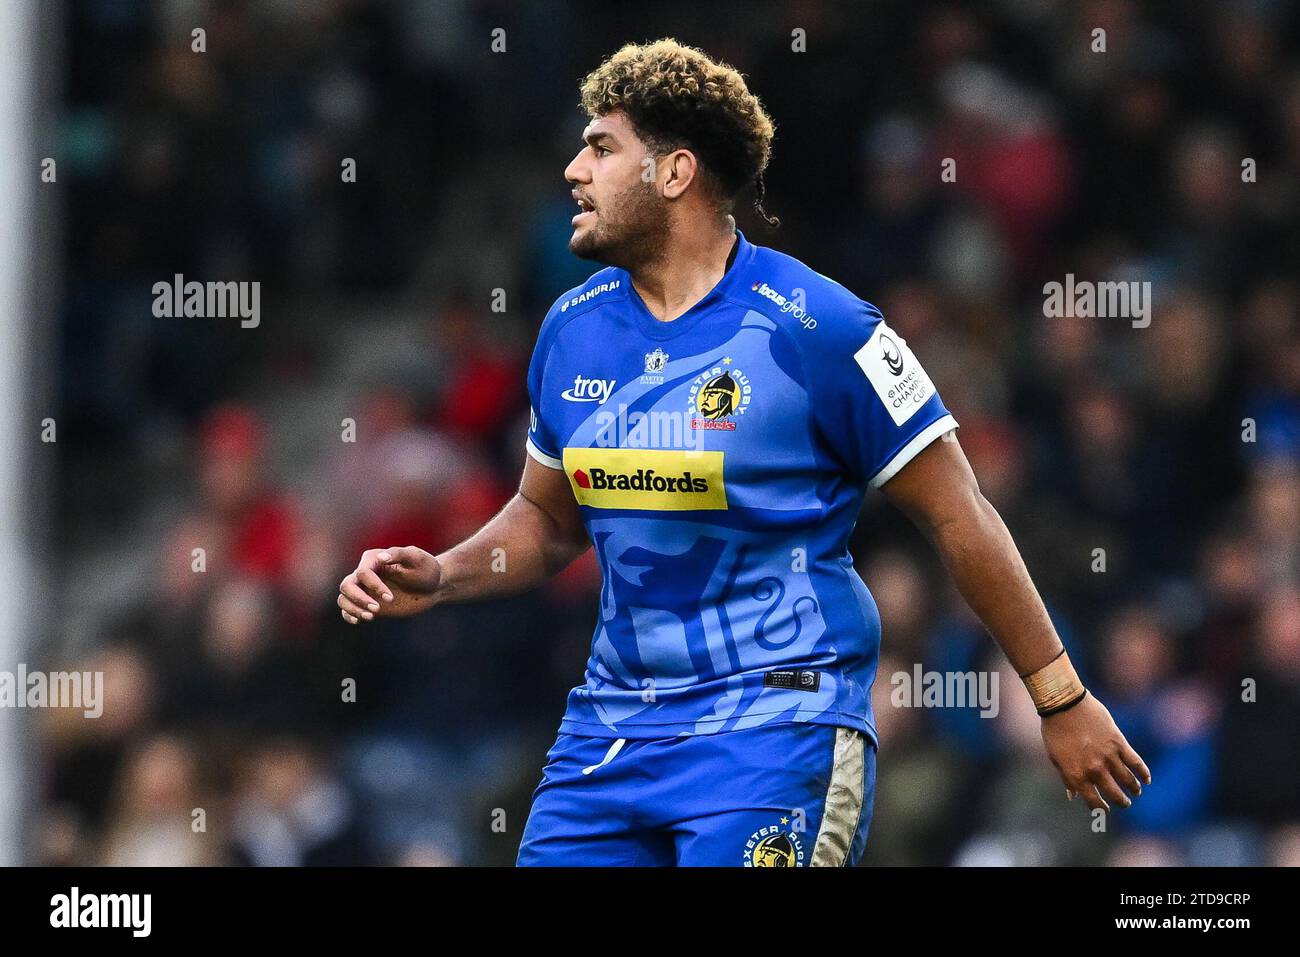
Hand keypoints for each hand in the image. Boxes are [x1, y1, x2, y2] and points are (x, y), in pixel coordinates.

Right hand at [338, 547, 441, 623]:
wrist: (433, 586)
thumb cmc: (426, 569)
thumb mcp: (417, 558)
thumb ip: (399, 554)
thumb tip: (381, 557)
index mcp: (374, 559)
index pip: (362, 573)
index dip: (373, 586)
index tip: (390, 598)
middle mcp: (366, 573)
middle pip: (346, 585)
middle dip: (358, 598)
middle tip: (376, 609)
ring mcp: (366, 589)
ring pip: (343, 597)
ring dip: (352, 609)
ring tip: (370, 616)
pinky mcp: (369, 603)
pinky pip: (347, 609)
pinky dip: (349, 615)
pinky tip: (360, 620)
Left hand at [1040, 692, 1151, 811]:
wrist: (1064, 705)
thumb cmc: (1055, 731)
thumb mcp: (1055, 758)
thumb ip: (1067, 778)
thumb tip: (1073, 796)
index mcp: (1076, 776)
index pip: (1093, 802)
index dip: (1101, 809)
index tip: (1106, 810)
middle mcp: (1094, 770)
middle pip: (1114, 794)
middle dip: (1121, 802)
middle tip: (1125, 803)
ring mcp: (1108, 757)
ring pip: (1127, 780)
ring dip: (1133, 789)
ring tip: (1135, 792)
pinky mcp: (1119, 743)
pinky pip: (1136, 763)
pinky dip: (1143, 773)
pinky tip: (1146, 779)